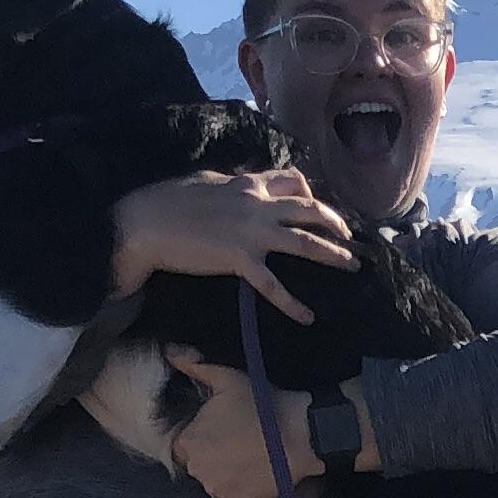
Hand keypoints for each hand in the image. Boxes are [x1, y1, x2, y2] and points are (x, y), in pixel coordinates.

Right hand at [113, 168, 354, 321]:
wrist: (145, 223)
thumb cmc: (167, 201)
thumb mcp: (206, 182)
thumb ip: (229, 184)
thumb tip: (235, 184)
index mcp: (247, 183)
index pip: (291, 180)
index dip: (310, 192)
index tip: (319, 203)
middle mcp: (256, 204)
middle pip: (309, 208)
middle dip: (335, 221)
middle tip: (350, 236)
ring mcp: (251, 232)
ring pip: (304, 241)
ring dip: (332, 254)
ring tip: (351, 265)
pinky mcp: (239, 259)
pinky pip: (273, 285)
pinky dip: (292, 303)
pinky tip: (307, 317)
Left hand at [159, 351, 366, 497]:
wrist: (301, 435)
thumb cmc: (262, 405)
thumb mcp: (226, 379)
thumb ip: (194, 368)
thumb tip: (169, 353)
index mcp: (188, 443)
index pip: (184, 446)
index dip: (202, 438)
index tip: (220, 431)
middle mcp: (198, 471)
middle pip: (199, 466)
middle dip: (214, 456)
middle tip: (238, 443)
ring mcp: (219, 490)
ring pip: (216, 482)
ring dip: (227, 473)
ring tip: (250, 457)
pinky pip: (235, 497)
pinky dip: (243, 488)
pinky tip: (258, 471)